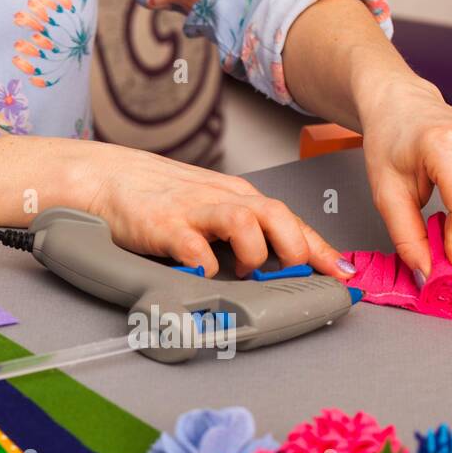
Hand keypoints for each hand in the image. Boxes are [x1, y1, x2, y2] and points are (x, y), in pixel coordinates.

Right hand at [75, 141, 351, 279]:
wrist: (108, 178)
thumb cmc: (163, 198)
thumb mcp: (214, 211)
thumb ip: (246, 234)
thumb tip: (286, 264)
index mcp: (239, 198)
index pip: (292, 220)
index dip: (321, 248)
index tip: (343, 274)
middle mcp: (223, 200)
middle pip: (277, 214)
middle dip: (296, 247)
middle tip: (296, 272)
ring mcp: (194, 211)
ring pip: (244, 221)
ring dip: (253, 253)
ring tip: (243, 272)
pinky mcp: (163, 225)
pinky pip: (193, 246)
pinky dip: (205, 265)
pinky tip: (206, 274)